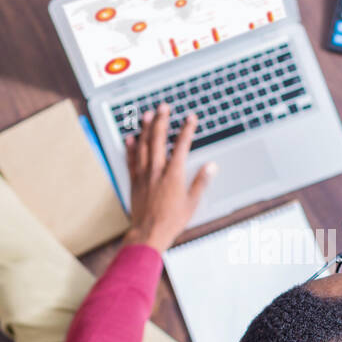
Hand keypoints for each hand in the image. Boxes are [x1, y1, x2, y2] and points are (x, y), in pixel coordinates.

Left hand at [122, 104, 216, 252]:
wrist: (148, 233)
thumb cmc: (171, 221)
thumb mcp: (192, 203)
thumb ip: (201, 182)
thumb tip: (211, 166)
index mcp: (173, 175)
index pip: (181, 146)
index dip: (187, 130)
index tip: (190, 118)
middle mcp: (157, 171)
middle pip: (158, 139)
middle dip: (162, 121)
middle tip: (164, 107)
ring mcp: (143, 175)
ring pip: (143, 146)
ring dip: (145, 128)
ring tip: (147, 115)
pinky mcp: (134, 181)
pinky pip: (131, 160)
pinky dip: (131, 147)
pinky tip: (130, 138)